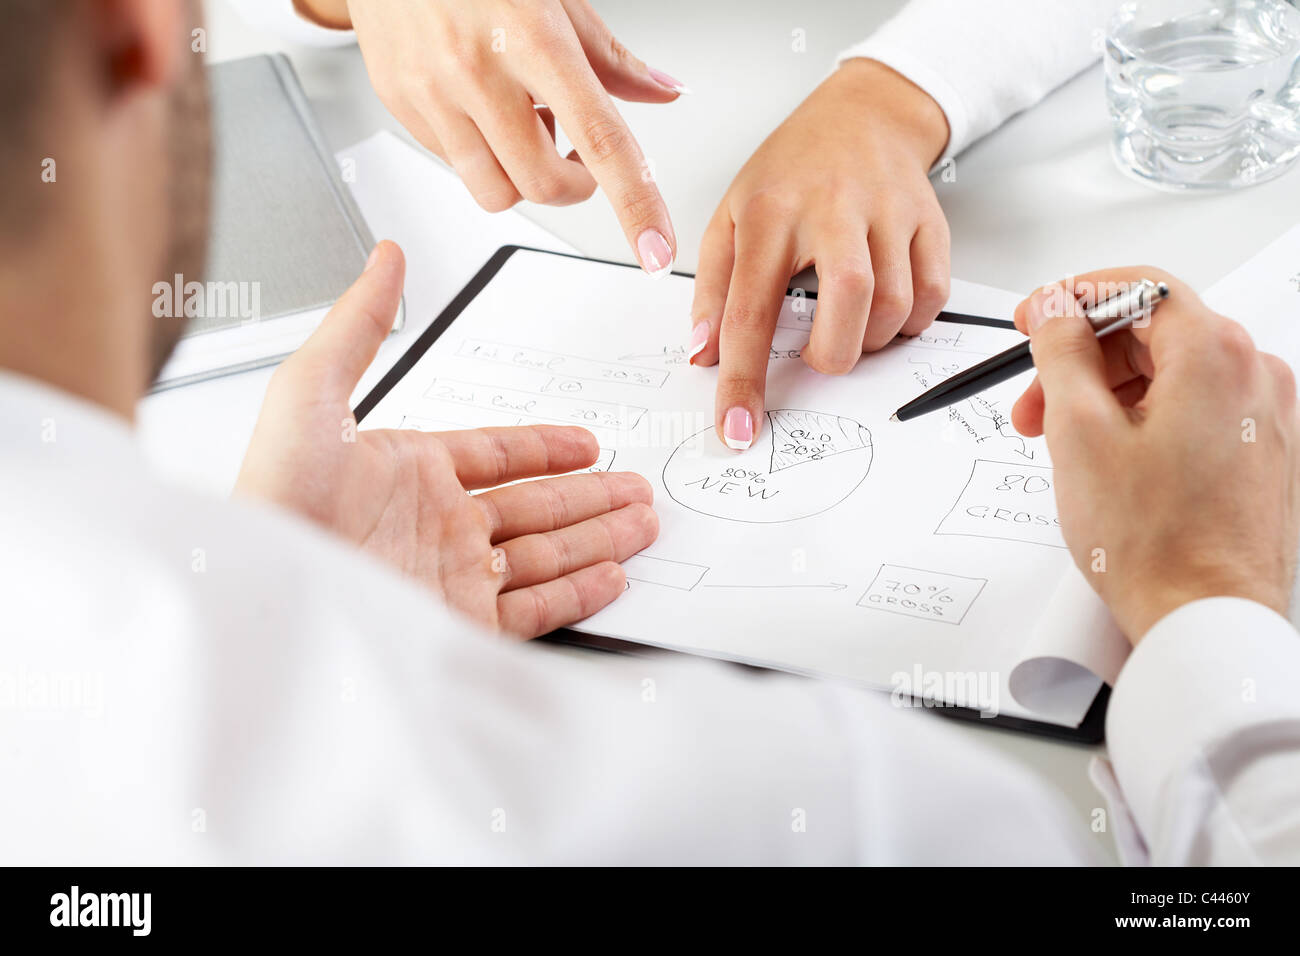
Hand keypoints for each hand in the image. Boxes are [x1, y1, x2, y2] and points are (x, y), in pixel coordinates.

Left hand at [235, 241, 658, 637]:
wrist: (264, 596)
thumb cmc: (275, 498)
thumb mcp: (310, 394)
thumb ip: (359, 326)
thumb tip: (388, 256)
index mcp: (410, 472)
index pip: (498, 457)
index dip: (546, 449)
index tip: (587, 444)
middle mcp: (436, 526)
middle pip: (535, 506)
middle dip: (591, 497)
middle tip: (637, 489)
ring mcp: (451, 578)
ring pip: (545, 554)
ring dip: (598, 539)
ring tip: (643, 527)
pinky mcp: (459, 625)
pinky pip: (534, 608)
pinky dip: (577, 592)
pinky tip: (611, 575)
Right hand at [298, 0, 682, 275]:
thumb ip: (610, 57)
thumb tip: (663, 91)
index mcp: (531, 38)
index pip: (600, 138)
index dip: (635, 201)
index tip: (656, 247)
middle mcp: (477, 70)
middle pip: (543, 184)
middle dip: (573, 185)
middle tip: (575, 154)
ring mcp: (432, 92)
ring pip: (495, 191)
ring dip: (522, 177)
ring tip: (522, 125)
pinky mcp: (400, 105)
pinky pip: (454, 166)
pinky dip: (480, 154)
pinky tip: (481, 109)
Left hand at [690, 58, 950, 448]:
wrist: (862, 113)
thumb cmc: (791, 171)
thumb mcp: (731, 217)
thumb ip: (713, 290)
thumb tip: (704, 355)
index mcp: (771, 212)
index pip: (750, 311)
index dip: (743, 381)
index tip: (738, 430)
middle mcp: (833, 207)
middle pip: (847, 301)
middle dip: (832, 354)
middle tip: (817, 353)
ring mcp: (888, 211)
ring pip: (895, 305)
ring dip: (869, 340)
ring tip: (848, 323)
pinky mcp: (931, 220)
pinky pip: (933, 295)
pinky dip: (910, 322)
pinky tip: (884, 308)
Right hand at [1011, 268, 1299, 642]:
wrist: (1207, 619)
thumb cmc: (1153, 544)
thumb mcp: (1077, 431)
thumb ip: (1061, 352)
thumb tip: (1057, 311)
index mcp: (1215, 354)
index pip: (1139, 286)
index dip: (1074, 297)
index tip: (1037, 318)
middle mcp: (1255, 375)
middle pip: (1153, 333)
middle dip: (1082, 360)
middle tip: (1033, 404)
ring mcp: (1266, 417)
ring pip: (1171, 375)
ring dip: (1107, 395)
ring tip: (1063, 444)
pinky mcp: (1265, 454)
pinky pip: (1196, 411)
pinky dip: (1144, 420)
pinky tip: (1109, 461)